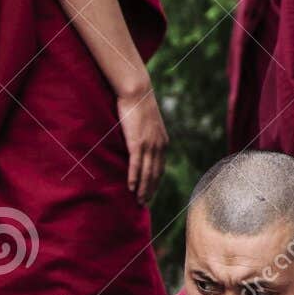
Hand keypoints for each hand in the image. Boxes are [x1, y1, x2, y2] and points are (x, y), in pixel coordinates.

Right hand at [116, 85, 167, 204]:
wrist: (137, 91)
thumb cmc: (139, 104)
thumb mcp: (147, 122)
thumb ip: (146, 135)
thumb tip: (138, 141)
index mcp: (162, 141)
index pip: (160, 167)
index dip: (155, 182)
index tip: (150, 193)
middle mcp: (159, 145)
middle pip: (155, 174)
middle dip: (150, 190)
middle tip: (144, 203)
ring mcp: (149, 144)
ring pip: (147, 172)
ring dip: (142, 188)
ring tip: (138, 200)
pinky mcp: (137, 142)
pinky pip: (136, 164)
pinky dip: (134, 177)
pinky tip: (130, 187)